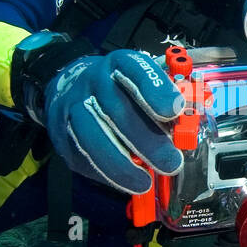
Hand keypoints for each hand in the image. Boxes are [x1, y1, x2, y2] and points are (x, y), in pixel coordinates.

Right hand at [43, 50, 183, 192]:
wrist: (67, 88)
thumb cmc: (118, 90)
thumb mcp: (140, 84)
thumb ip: (161, 102)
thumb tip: (185, 131)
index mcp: (118, 64)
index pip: (135, 69)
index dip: (155, 89)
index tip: (174, 110)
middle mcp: (93, 82)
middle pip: (116, 110)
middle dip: (147, 140)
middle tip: (170, 162)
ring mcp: (73, 106)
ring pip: (92, 136)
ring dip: (121, 164)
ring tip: (144, 182)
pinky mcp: (61, 133)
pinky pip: (81, 155)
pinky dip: (104, 173)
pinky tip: (123, 182)